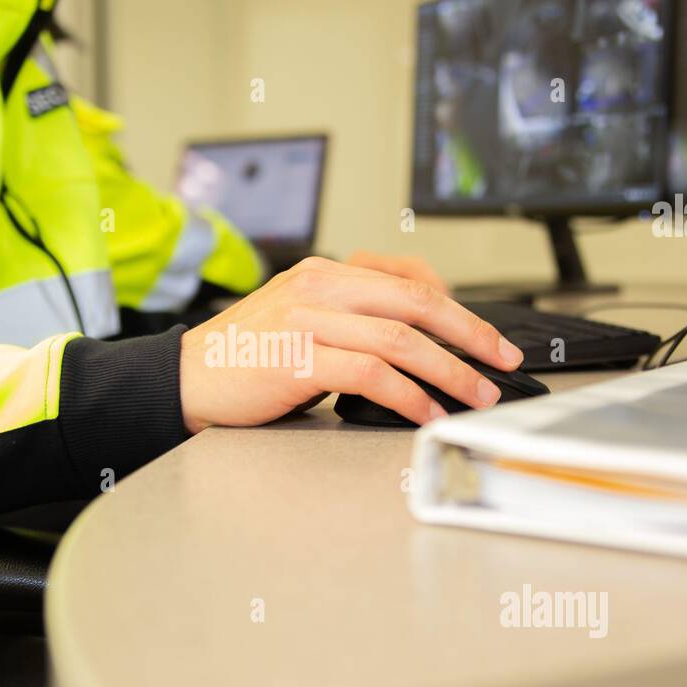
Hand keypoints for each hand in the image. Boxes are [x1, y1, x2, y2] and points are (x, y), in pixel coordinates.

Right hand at [179, 257, 522, 432]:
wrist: (184, 378)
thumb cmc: (245, 357)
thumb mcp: (302, 318)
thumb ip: (351, 319)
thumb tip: (415, 342)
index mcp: (326, 273)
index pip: (410, 280)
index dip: (459, 310)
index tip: (489, 339)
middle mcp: (320, 286)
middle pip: (416, 302)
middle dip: (470, 335)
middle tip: (502, 362)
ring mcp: (308, 320)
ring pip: (400, 339)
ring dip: (448, 371)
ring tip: (474, 395)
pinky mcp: (298, 358)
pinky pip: (371, 375)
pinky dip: (408, 396)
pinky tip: (426, 413)